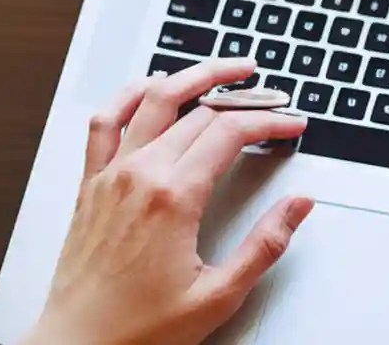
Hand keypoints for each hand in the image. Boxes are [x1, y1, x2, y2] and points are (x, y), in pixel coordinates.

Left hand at [24, 58, 312, 344]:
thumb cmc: (139, 329)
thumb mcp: (219, 294)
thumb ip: (265, 245)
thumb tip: (298, 206)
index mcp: (173, 199)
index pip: (231, 133)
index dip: (269, 121)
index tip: (291, 126)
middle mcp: (139, 177)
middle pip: (200, 112)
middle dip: (246, 99)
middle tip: (274, 101)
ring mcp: (110, 175)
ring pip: (153, 100)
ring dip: (193, 75)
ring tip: (225, 69)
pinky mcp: (90, 185)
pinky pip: (104, 122)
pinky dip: (127, 95)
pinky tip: (148, 86)